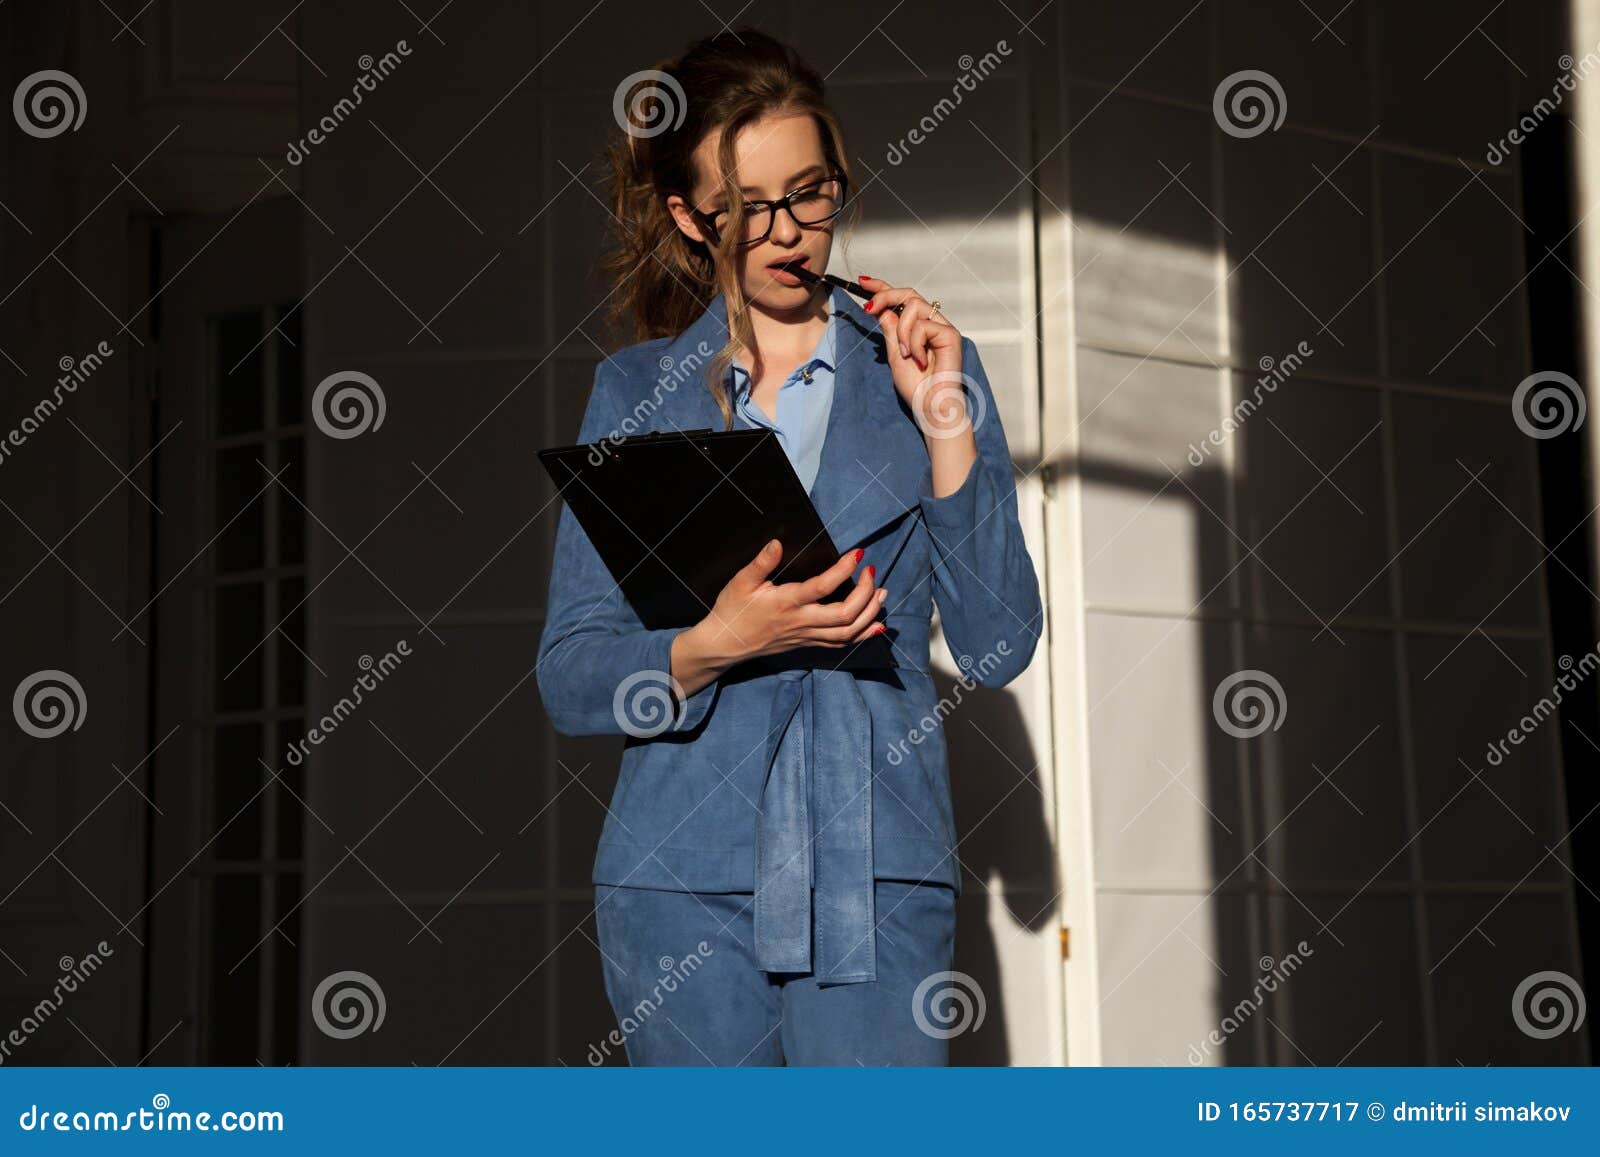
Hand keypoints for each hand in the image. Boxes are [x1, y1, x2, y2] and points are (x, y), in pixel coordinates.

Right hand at [672, 540, 887, 694]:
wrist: (726, 644)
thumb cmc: (733, 610)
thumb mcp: (741, 581)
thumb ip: (761, 563)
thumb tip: (777, 543)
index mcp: (786, 603)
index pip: (822, 587)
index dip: (844, 570)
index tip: (858, 554)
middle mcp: (801, 622)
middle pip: (845, 614)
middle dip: (865, 592)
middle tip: (871, 571)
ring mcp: (807, 636)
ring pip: (848, 631)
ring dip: (870, 613)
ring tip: (881, 592)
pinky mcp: (808, 643)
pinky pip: (841, 643)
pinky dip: (863, 635)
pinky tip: (877, 623)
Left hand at [859, 274, 964, 429]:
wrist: (930, 407)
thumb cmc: (916, 387)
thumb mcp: (895, 354)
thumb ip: (890, 331)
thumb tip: (882, 309)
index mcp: (919, 328)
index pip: (902, 300)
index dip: (883, 288)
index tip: (863, 281)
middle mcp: (933, 324)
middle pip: (909, 294)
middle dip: (885, 296)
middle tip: (868, 308)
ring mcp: (943, 328)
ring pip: (914, 307)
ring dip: (901, 331)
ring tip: (906, 354)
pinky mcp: (951, 335)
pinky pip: (924, 326)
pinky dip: (914, 344)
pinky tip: (920, 361)